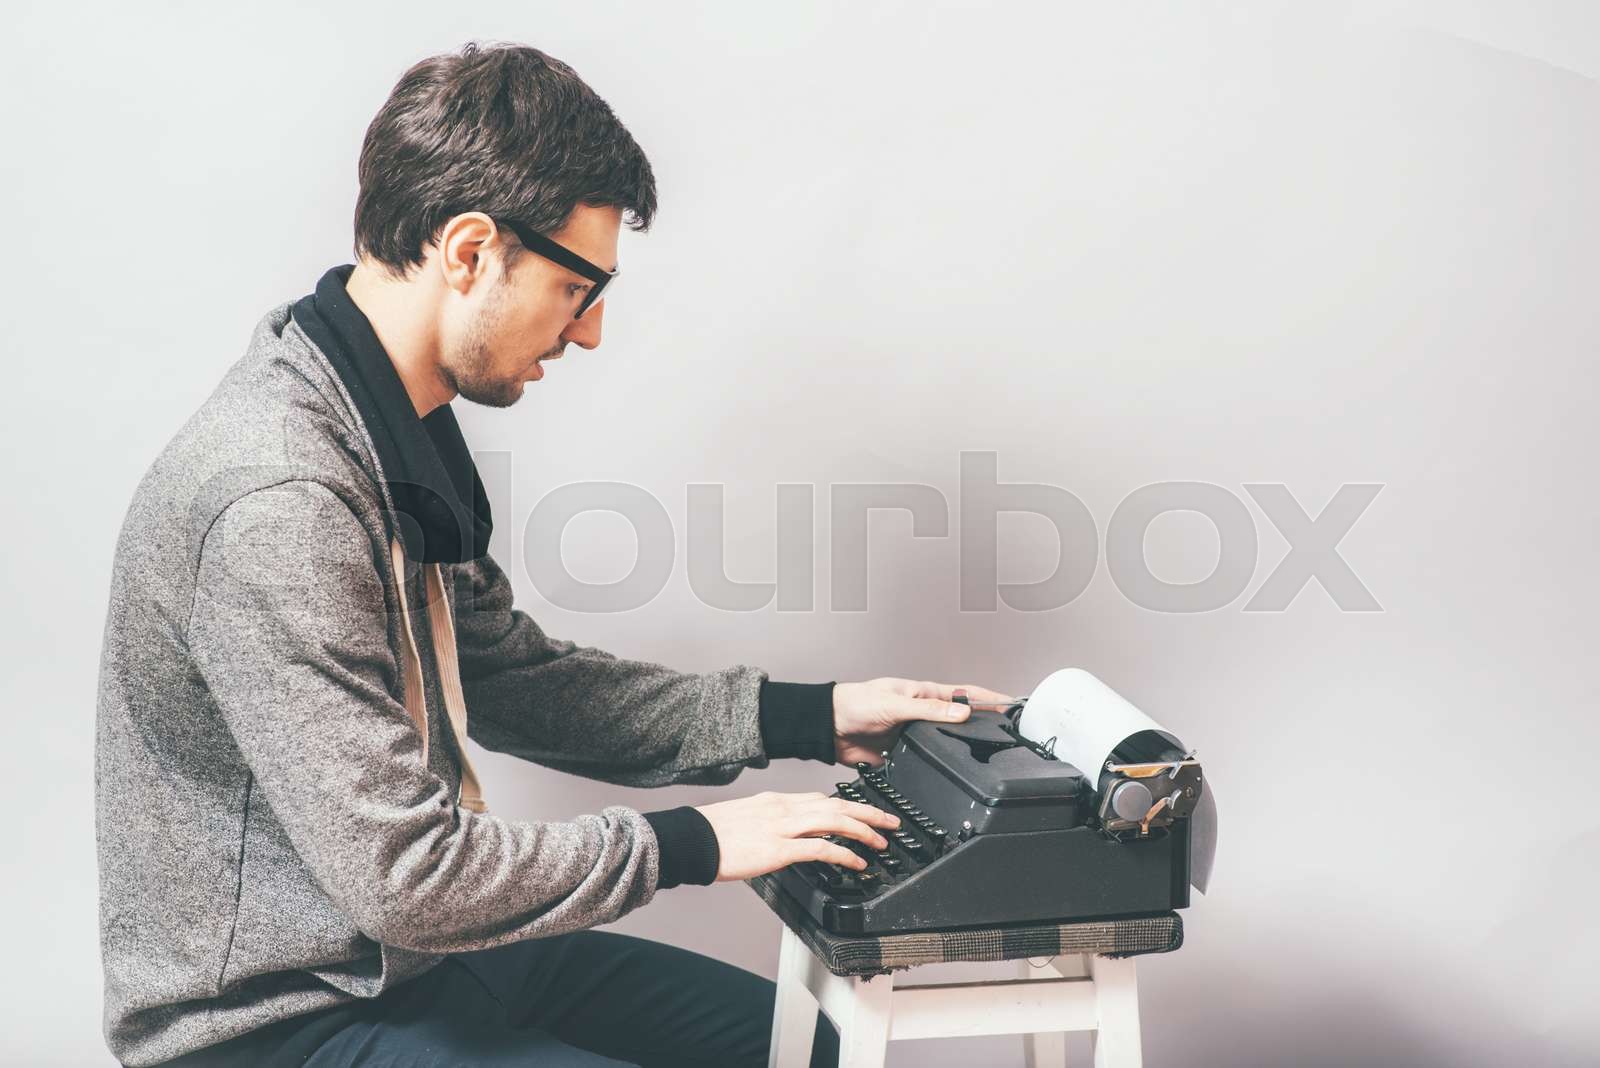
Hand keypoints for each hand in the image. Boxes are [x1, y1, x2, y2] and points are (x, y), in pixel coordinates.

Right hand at [695, 791, 902, 881]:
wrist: (689, 840)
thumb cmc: (711, 835)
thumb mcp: (745, 819)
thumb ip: (770, 823)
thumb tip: (786, 836)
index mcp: (776, 801)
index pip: (821, 798)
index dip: (848, 805)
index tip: (864, 812)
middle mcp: (783, 808)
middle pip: (837, 804)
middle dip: (868, 812)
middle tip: (890, 822)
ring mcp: (782, 827)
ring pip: (836, 821)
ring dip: (864, 830)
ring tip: (882, 842)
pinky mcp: (779, 849)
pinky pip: (821, 849)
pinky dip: (845, 854)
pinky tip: (858, 863)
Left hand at [832, 677, 1013, 766]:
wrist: (830, 728)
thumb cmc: (856, 702)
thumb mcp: (896, 703)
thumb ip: (928, 710)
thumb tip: (961, 713)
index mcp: (925, 695)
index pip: (965, 695)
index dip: (990, 698)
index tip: (1013, 703)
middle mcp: (924, 715)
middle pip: (961, 722)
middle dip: (983, 727)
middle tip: (1007, 735)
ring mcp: (916, 736)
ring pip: (947, 745)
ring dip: (961, 750)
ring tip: (986, 758)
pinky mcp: (905, 756)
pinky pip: (928, 764)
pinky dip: (938, 769)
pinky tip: (950, 774)